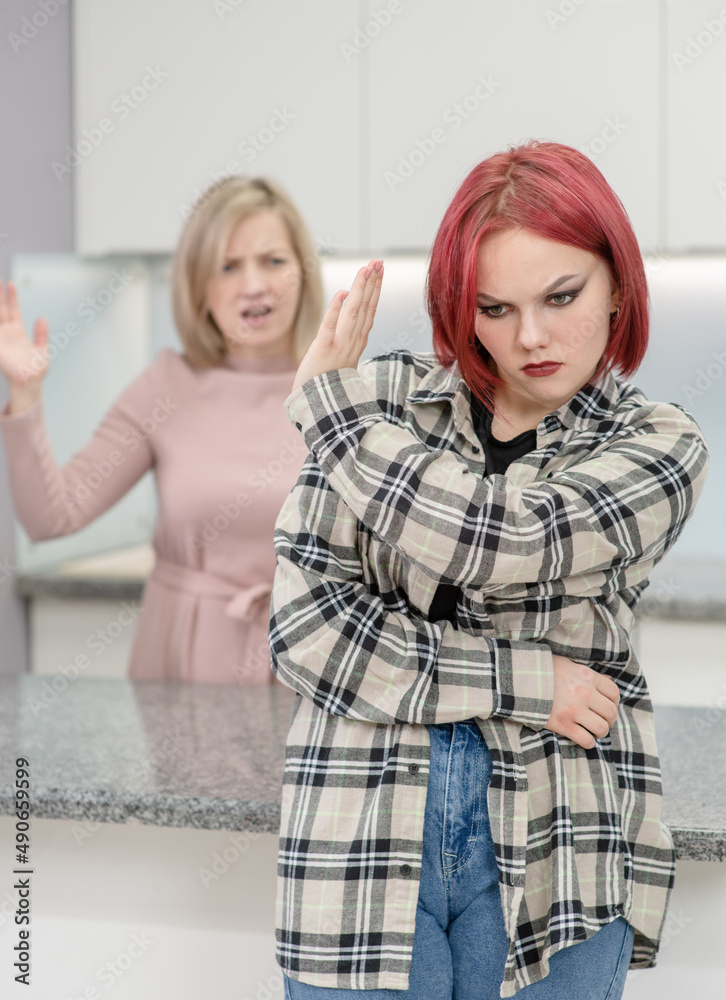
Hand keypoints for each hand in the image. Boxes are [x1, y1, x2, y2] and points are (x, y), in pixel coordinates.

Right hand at [0, 280, 48, 411]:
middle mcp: (7, 333)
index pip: (13, 310)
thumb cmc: (36, 370)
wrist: (30, 384)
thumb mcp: (42, 349)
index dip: (12, 297)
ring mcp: (1, 339)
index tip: (10, 284)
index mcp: (18, 332)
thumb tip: (42, 318)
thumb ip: (42, 334)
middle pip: (0, 310)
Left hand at [293, 259, 382, 391]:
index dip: (375, 290)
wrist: (320, 410)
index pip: (370, 312)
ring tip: (366, 269)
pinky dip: (337, 310)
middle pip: (366, 308)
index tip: (379, 271)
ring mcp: (340, 347)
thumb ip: (348, 342)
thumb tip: (348, 321)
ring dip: (361, 290)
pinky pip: (331, 327)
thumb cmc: (328, 386)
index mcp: (358, 344)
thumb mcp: (343, 362)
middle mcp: (353, 344)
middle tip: (378, 261)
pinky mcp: (323, 351)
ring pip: (354, 313)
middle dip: (373, 283)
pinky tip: (343, 293)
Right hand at [545, 655, 619, 749]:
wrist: (519, 679)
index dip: (614, 702)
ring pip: (601, 728)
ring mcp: (574, 709)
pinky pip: (585, 739)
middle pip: (610, 712)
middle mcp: (584, 693)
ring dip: (600, 732)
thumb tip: (607, 678)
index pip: (613, 692)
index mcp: (586, 676)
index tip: (607, 706)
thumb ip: (587, 673)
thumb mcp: (567, 664)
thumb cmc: (543, 670)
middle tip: (601, 721)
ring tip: (594, 731)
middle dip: (609, 720)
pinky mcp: (563, 724)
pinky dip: (588, 742)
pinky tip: (584, 739)